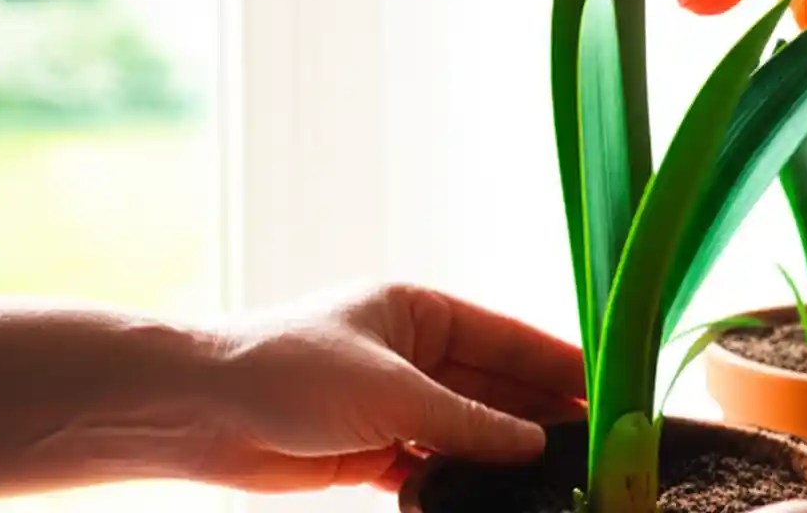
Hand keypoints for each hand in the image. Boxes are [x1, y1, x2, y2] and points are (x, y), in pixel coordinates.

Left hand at [200, 284, 585, 492]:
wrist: (199, 411)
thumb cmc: (288, 368)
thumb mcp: (391, 390)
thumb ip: (466, 420)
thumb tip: (534, 443)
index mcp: (419, 312)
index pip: (507, 337)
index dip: (558, 361)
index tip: (607, 386)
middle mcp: (413, 354)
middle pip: (494, 387)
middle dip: (540, 415)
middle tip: (597, 444)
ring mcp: (394, 402)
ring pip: (467, 430)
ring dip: (503, 454)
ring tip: (559, 479)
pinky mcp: (372, 449)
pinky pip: (433, 465)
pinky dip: (458, 481)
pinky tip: (493, 496)